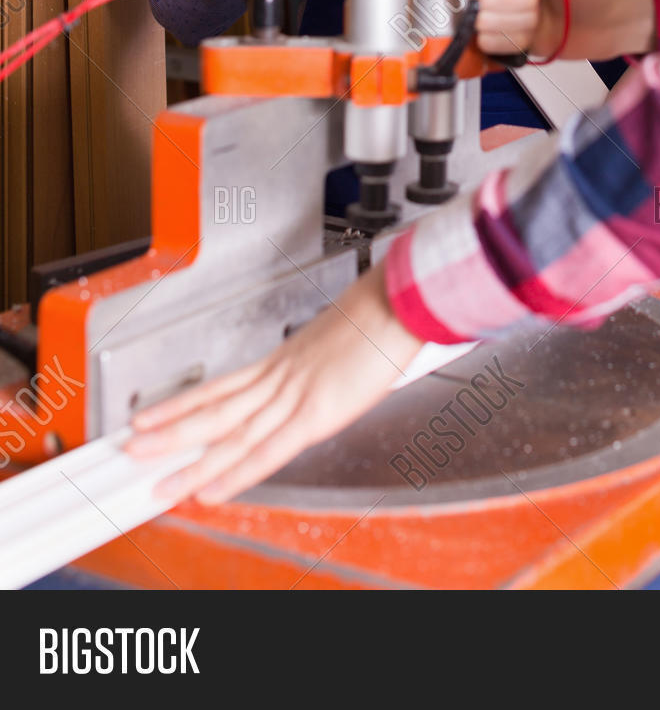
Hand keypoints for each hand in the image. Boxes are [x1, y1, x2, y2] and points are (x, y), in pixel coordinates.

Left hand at [126, 263, 423, 504]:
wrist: (400, 298)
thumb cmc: (382, 315)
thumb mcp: (339, 343)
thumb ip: (321, 368)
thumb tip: (319, 382)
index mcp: (285, 359)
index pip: (221, 387)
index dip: (183, 406)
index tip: (154, 420)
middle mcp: (281, 375)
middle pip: (214, 409)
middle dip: (169, 433)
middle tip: (131, 450)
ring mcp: (296, 393)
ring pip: (229, 431)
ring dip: (188, 458)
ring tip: (154, 478)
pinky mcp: (316, 411)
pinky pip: (268, 449)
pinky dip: (237, 472)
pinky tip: (212, 490)